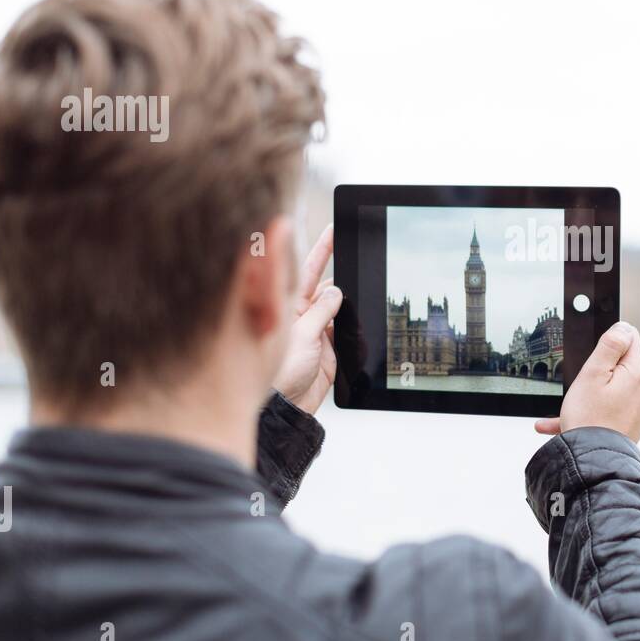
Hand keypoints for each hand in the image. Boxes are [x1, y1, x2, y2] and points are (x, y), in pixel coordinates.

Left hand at [273, 225, 343, 414]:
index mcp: (288, 306)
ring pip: (341, 314)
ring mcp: (317, 335)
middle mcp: (302, 317)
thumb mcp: (302, 334)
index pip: (307, 270)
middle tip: (359, 273)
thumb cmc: (279, 374)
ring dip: (350, 315)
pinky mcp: (329, 354)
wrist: (286, 409)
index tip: (335, 230)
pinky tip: (354, 341)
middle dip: (343, 284)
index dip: (322, 250)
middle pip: (327, 290)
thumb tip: (337, 291)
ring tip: (351, 321)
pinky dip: (355, 338)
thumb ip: (322, 310)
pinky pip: (348, 338)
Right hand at [534, 321, 639, 442]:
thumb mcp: (592, 373)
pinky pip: (611, 411)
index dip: (609, 343)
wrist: (592, 463)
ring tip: (566, 412)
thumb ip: (610, 345)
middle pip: (622, 366)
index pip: (630, 338)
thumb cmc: (588, 419)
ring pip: (613, 391)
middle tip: (580, 388)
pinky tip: (564, 424)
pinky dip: (593, 414)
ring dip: (590, 396)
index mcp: (639, 374)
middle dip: (599, 372)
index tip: (594, 357)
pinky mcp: (633, 426)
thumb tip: (624, 327)